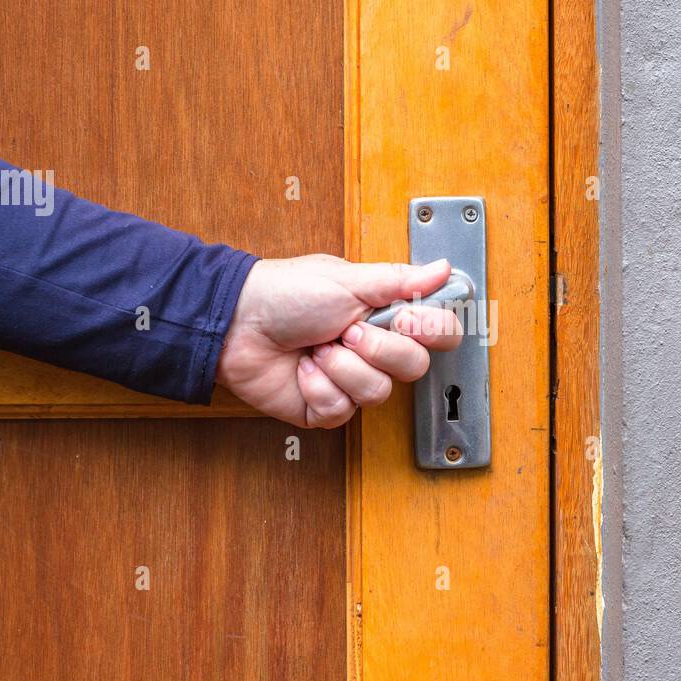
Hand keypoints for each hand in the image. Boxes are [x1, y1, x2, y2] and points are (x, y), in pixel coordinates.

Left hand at [215, 254, 462, 427]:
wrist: (236, 323)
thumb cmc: (285, 293)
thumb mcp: (348, 280)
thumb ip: (400, 280)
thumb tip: (443, 268)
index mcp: (384, 315)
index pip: (438, 332)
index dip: (429, 330)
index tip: (405, 318)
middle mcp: (373, 350)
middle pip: (415, 367)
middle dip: (379, 349)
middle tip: (348, 331)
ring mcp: (350, 380)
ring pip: (378, 393)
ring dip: (342, 367)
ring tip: (316, 348)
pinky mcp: (325, 407)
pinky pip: (341, 411)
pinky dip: (318, 386)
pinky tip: (302, 370)